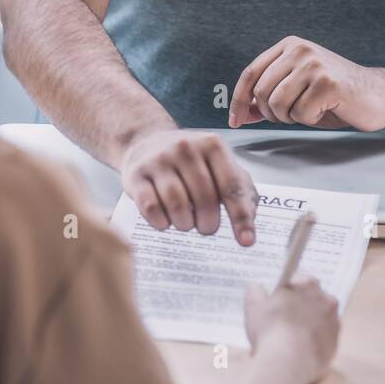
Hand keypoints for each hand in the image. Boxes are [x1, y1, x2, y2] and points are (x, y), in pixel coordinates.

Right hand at [120, 128, 258, 245]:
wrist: (145, 141)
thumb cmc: (190, 161)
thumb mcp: (220, 166)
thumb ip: (240, 191)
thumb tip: (248, 228)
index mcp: (212, 145)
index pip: (231, 186)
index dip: (240, 217)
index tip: (246, 242)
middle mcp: (185, 147)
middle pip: (205, 198)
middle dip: (209, 223)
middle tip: (207, 228)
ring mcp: (158, 159)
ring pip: (177, 205)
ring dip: (185, 224)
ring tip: (187, 223)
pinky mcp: (135, 174)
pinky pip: (150, 208)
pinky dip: (161, 222)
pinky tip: (166, 220)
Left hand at [228, 36, 384, 130]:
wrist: (380, 95)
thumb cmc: (337, 96)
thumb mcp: (297, 92)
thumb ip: (269, 98)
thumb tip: (241, 112)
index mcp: (289, 46)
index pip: (251, 73)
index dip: (239, 100)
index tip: (235, 121)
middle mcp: (300, 50)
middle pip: (261, 92)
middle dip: (271, 113)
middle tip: (293, 115)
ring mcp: (314, 64)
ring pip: (277, 104)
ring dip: (291, 117)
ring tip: (311, 110)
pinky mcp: (327, 83)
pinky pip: (300, 114)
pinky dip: (310, 120)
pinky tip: (326, 110)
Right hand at [244, 277, 339, 383]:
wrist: (289, 362)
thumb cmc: (271, 330)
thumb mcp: (254, 306)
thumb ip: (255, 292)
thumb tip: (256, 288)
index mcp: (308, 285)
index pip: (301, 280)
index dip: (290, 289)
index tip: (280, 299)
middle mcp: (326, 301)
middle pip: (314, 299)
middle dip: (302, 306)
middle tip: (285, 319)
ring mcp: (333, 323)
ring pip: (321, 319)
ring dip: (310, 324)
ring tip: (291, 337)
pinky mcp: (335, 344)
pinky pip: (324, 339)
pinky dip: (314, 342)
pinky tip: (299, 350)